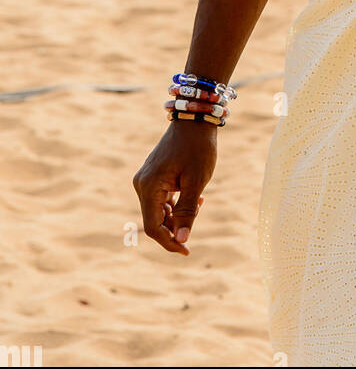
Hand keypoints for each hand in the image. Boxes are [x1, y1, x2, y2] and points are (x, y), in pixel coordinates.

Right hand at [133, 120, 217, 254]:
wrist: (195, 118)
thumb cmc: (198, 148)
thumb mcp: (196, 181)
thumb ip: (187, 212)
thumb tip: (181, 239)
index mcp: (149, 186)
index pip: (154, 227)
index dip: (169, 242)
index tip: (187, 251)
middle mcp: (142, 184)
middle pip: (155, 220)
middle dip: (175, 228)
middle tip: (196, 225)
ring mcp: (146, 179)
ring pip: (158, 211)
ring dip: (177, 216)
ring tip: (199, 203)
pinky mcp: (153, 176)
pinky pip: (161, 199)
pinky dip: (176, 204)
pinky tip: (195, 198)